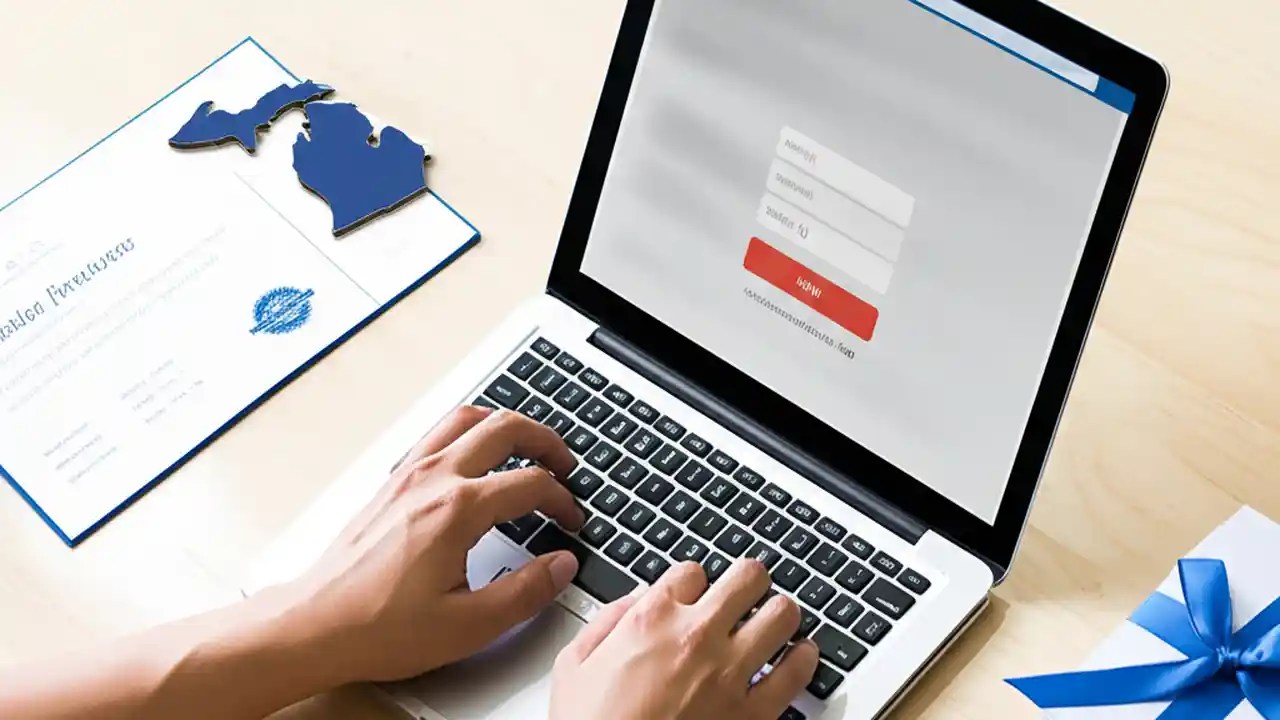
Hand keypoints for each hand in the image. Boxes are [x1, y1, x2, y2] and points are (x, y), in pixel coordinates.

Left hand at [283, 405, 585, 683]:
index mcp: (457, 511)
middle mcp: (432, 481)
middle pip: (503, 428)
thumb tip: (561, 566)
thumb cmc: (378, 628)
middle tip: (565, 463)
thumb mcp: (468, 626)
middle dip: (545, 440)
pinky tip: (473, 456)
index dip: (563, 500)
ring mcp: (407, 476)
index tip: (571, 521)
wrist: (314, 626)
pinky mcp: (390, 484)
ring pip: (465, 419)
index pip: (531, 484)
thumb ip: (525, 593)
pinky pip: (435, 434)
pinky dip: (467, 433)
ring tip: (527, 445)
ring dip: (504, 425)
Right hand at [550, 559, 820, 719]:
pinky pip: (797, 674)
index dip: (695, 582)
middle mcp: (696, 636)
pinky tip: (800, 657)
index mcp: (651, 619)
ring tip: (777, 621)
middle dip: (750, 580)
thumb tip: (634, 600)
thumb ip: (606, 621)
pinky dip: (804, 660)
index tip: (696, 594)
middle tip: (750, 590)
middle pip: (747, 577)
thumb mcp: (574, 666)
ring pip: (782, 615)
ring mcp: (729, 673)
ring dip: (780, 614)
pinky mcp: (753, 714)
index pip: (693, 570)